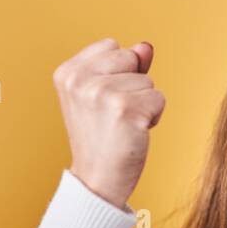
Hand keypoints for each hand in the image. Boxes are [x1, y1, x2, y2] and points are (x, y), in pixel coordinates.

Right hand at [52, 37, 165, 210]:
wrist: (97, 181)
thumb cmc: (102, 138)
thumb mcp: (103, 95)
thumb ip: (124, 66)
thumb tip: (146, 46)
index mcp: (67, 72)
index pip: (112, 46)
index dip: (118, 73)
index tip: (103, 102)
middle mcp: (80, 80)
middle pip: (131, 58)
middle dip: (133, 85)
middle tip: (115, 116)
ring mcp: (101, 93)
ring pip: (148, 81)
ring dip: (144, 104)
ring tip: (123, 126)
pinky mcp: (125, 109)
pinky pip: (159, 99)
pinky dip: (154, 117)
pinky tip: (134, 133)